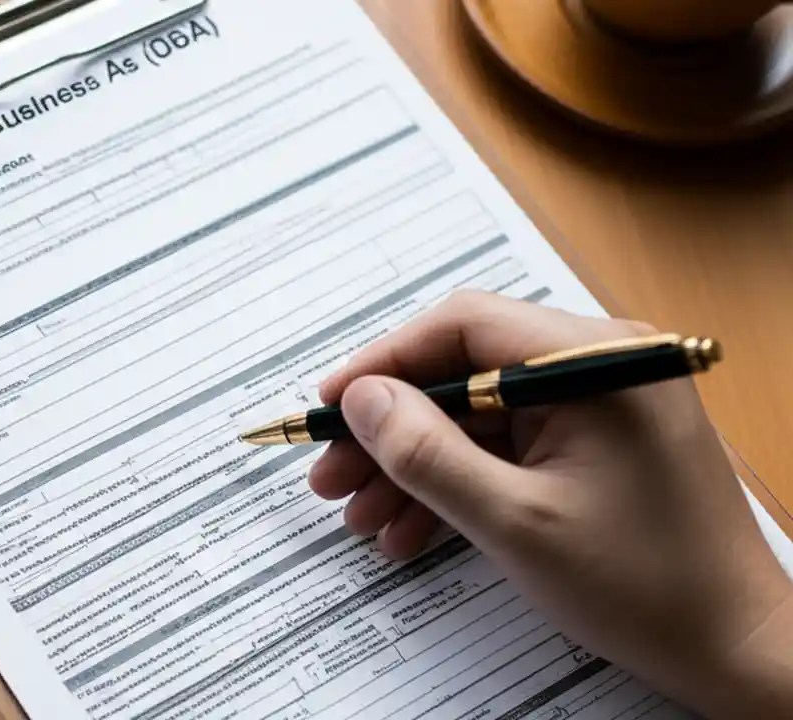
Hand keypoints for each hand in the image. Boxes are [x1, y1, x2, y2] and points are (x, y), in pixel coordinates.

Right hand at [310, 291, 792, 717]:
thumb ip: (429, 453)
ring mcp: (598, 404)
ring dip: (416, 465)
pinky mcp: (593, 442)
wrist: (735, 649)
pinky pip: (507, 447)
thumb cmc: (644, 586)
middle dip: (391, 430)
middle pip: (463, 374)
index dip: (385, 362)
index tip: (329, 405)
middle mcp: (600, 364)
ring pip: (477, 416)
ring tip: (360, 517)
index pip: (464, 326)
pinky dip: (458, 483)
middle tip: (331, 476)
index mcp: (595, 360)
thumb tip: (362, 398)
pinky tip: (410, 528)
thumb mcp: (514, 522)